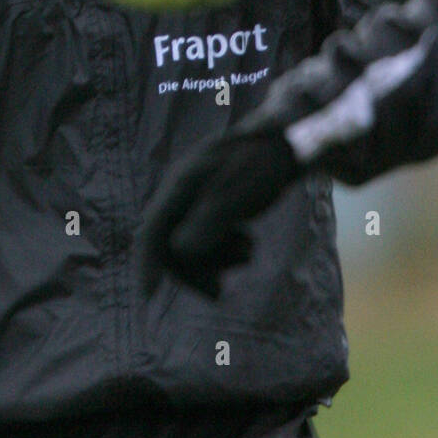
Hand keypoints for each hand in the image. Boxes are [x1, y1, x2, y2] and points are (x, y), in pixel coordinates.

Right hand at [141, 128, 299, 297]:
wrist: (289, 142)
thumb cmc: (266, 162)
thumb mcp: (241, 192)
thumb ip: (211, 219)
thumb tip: (178, 249)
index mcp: (182, 183)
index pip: (153, 227)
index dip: (148, 261)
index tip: (148, 295)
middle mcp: (182, 191)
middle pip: (169, 242)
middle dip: (193, 269)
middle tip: (219, 292)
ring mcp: (196, 198)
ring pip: (189, 242)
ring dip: (214, 259)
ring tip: (249, 256)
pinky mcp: (211, 204)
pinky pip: (204, 237)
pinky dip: (223, 250)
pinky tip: (248, 250)